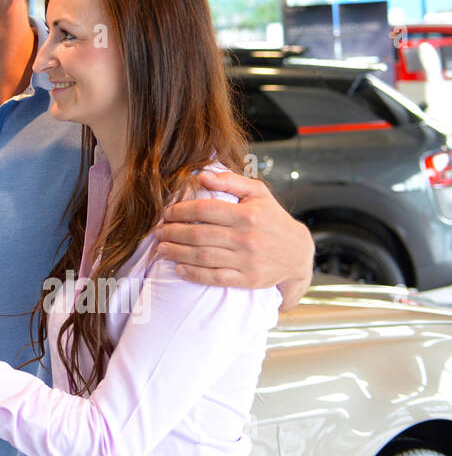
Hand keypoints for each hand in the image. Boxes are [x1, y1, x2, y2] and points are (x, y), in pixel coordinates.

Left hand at [154, 170, 313, 307]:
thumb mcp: (258, 193)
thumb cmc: (273, 219)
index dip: (181, 211)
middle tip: (158, 231)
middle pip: (199, 234)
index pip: (205, 209)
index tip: (167, 213)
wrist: (298, 253)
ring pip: (203, 256)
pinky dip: (194, 274)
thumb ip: (230, 181)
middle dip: (173, 232)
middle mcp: (246, 238)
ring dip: (177, 253)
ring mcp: (246, 260)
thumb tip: (202, 176)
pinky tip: (179, 269)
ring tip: (162, 248)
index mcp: (247, 214)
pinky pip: (215, 278)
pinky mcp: (247, 279)